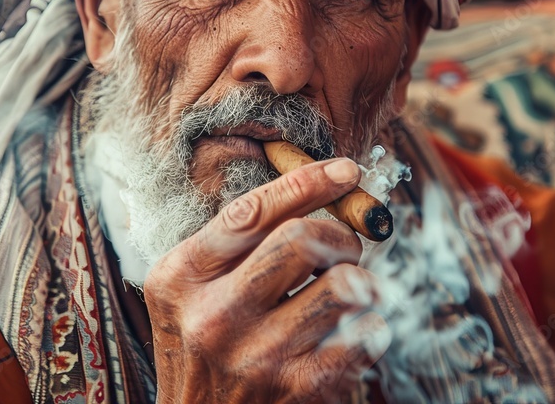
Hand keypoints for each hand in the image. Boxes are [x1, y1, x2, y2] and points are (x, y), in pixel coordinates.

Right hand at [145, 158, 391, 402]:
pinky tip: (355, 329)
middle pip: (301, 238)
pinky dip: (372, 324)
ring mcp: (258, 355)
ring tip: (351, 290)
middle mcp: (216, 315)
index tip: (345, 172)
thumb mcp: (188, 292)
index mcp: (182, 278)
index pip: (253, 212)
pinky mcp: (299, 388)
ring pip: (344, 285)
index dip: (307, 182)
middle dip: (338, 234)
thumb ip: (232, 245)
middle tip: (343, 249)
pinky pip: (365, 334)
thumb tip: (312, 191)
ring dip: (361, 280)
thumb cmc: (202, 350)